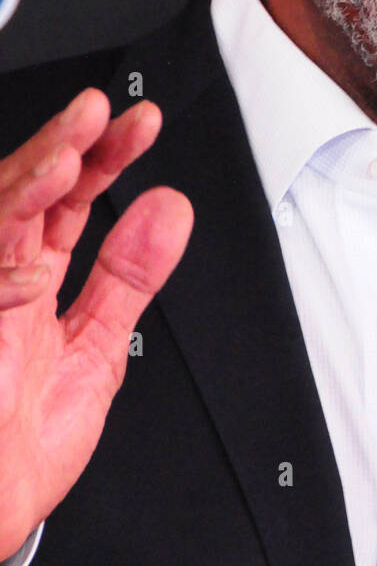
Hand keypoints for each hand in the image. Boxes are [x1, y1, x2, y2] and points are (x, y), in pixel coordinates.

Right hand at [0, 89, 192, 560]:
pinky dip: (18, 209)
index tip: (142, 126)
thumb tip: (170, 209)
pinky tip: (51, 178)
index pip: (67, 204)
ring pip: (0, 209)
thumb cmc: (15, 455)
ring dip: (42, 164)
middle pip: (30, 194)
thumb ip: (127, 281)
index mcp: (28, 287)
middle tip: (109, 111)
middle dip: (71, 146)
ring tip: (83, 128)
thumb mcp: (93, 354)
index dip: (103, 159)